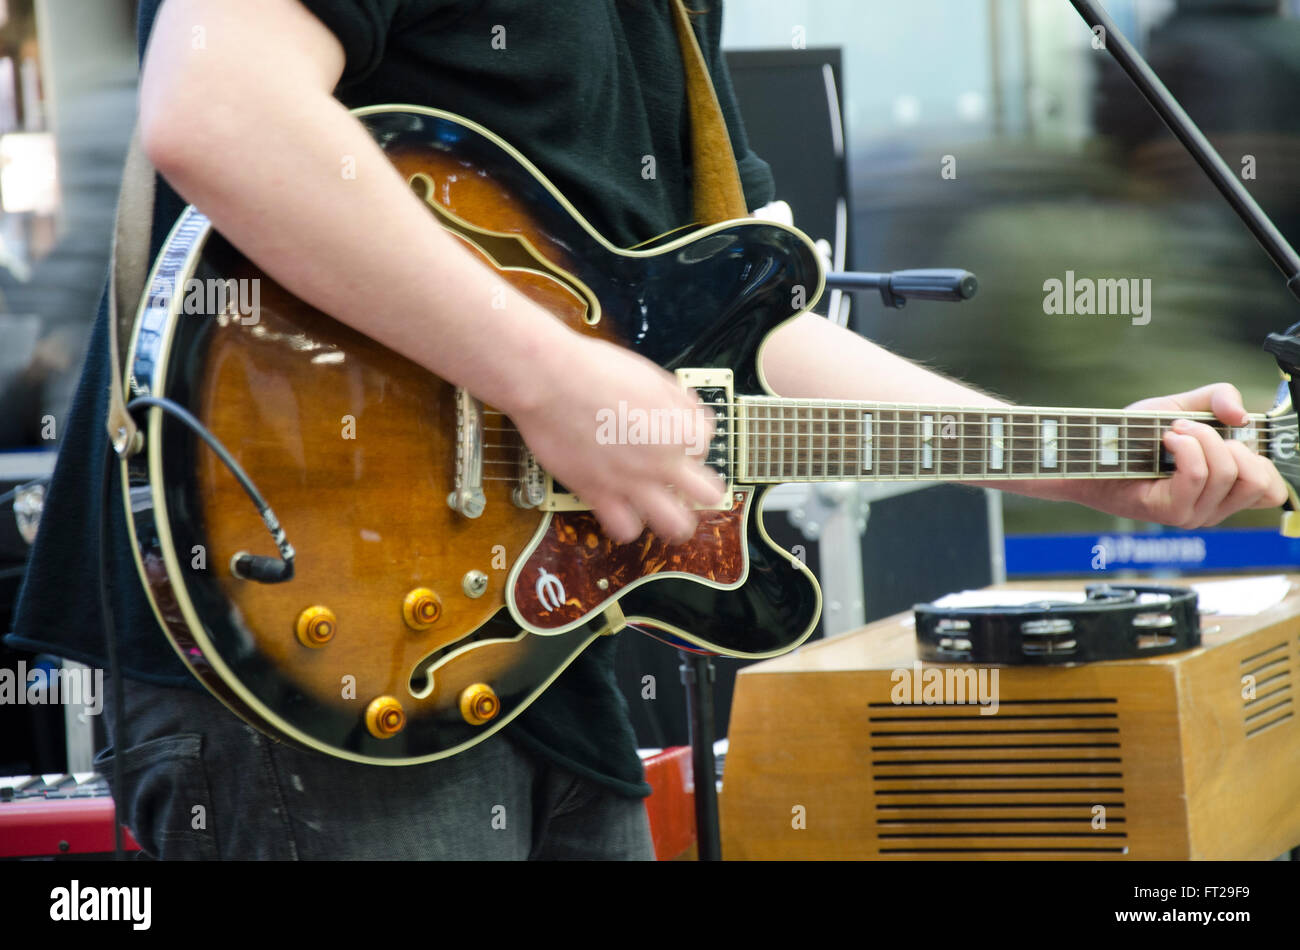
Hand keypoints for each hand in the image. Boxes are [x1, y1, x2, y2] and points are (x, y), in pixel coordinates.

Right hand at [507, 335, 725, 543]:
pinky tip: (621, 512)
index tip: (676, 435)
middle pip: (708, 494)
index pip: (705, 443)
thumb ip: (677, 400)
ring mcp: (633, 483)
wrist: (550, 381)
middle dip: (701, 490)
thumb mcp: (651, 375)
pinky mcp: (599, 495)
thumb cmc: (595, 370)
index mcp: (678, 429)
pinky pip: (625, 529)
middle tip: (686, 485)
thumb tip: (690, 413)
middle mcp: (663, 462)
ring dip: (675, 519)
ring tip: (663, 512)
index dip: (691, 438)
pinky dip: (626, 525)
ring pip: (676, 525)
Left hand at [1069, 383, 1286, 527]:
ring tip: (1172, 431)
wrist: (1092, 451)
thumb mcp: (1183, 406)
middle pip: (1255, 479)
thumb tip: (1242, 417)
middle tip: (1188, 428)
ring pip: (1226, 473)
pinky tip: (1167, 440)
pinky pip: (1198, 475)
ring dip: (1201, 439)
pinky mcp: (1171, 512)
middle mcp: (1214, 509)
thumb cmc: (1134, 436)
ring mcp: (1194, 515)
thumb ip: (1218, 399)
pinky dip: (1186, 448)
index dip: (1260, 460)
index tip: (1227, 438)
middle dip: (1226, 443)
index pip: (1272, 492)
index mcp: (1225, 492)